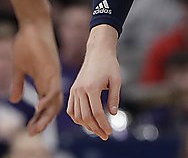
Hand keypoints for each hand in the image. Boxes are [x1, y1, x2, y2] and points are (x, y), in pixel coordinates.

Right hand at [10, 19, 61, 135]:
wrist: (33, 25)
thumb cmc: (25, 43)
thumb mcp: (19, 68)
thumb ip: (18, 84)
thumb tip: (16, 100)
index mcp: (44, 81)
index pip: (45, 105)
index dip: (39, 118)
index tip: (29, 130)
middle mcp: (51, 80)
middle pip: (52, 106)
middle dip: (43, 122)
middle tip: (32, 134)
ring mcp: (52, 75)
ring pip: (54, 100)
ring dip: (45, 116)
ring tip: (36, 128)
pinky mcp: (52, 68)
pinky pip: (52, 88)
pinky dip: (47, 100)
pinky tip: (39, 108)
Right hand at [68, 25, 121, 139]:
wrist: (98, 52)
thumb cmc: (110, 65)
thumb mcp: (116, 80)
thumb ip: (114, 98)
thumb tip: (112, 114)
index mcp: (92, 88)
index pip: (96, 113)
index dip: (103, 125)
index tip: (110, 132)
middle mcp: (80, 90)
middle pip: (86, 116)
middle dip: (96, 128)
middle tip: (105, 135)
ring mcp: (74, 90)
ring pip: (77, 115)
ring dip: (86, 125)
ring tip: (97, 130)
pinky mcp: (72, 90)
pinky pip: (71, 109)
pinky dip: (77, 118)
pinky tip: (86, 122)